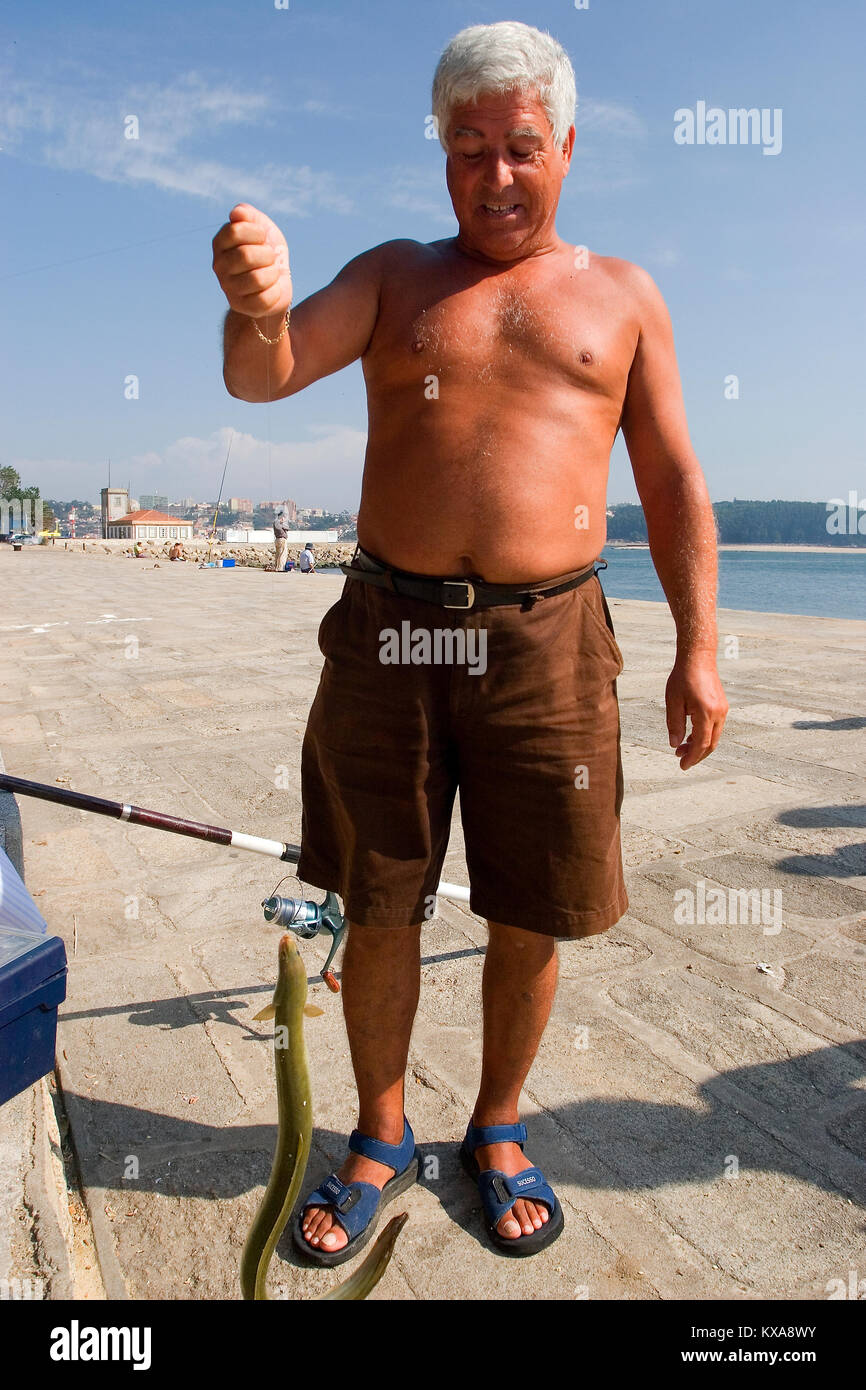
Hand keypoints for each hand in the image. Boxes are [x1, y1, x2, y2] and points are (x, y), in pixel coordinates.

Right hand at [212, 203, 291, 320]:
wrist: (276, 282)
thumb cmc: (267, 251)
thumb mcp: (261, 227)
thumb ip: (248, 215)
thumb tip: (237, 214)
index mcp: (220, 243)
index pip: (235, 231)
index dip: (257, 232)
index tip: (263, 238)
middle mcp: (219, 266)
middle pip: (246, 256)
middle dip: (268, 255)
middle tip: (270, 257)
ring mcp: (228, 288)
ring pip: (257, 279)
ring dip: (273, 273)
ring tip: (272, 272)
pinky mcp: (241, 306)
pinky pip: (265, 298)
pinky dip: (276, 291)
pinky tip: (273, 288)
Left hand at [665, 653, 728, 769]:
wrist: (698, 658)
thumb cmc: (683, 677)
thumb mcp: (673, 702)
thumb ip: (674, 724)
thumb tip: (675, 745)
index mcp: (706, 712)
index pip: (701, 744)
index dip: (692, 757)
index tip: (682, 766)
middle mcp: (719, 713)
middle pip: (711, 744)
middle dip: (697, 755)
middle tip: (681, 761)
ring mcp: (723, 710)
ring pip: (714, 736)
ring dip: (700, 745)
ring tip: (681, 749)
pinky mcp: (722, 706)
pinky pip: (715, 727)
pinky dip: (704, 735)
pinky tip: (690, 736)